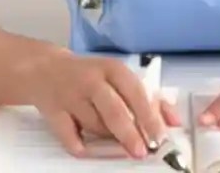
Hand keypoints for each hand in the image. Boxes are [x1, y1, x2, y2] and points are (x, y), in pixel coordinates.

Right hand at [16, 48, 181, 158]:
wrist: (45, 68)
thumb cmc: (91, 75)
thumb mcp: (120, 77)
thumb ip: (150, 98)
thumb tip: (174, 122)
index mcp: (113, 69)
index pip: (135, 93)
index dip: (149, 117)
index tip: (159, 137)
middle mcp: (92, 81)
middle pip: (114, 111)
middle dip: (130, 134)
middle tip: (141, 151)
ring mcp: (71, 96)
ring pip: (94, 125)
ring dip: (108, 139)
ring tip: (117, 142)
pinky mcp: (54, 112)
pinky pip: (68, 135)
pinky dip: (78, 145)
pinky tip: (87, 149)